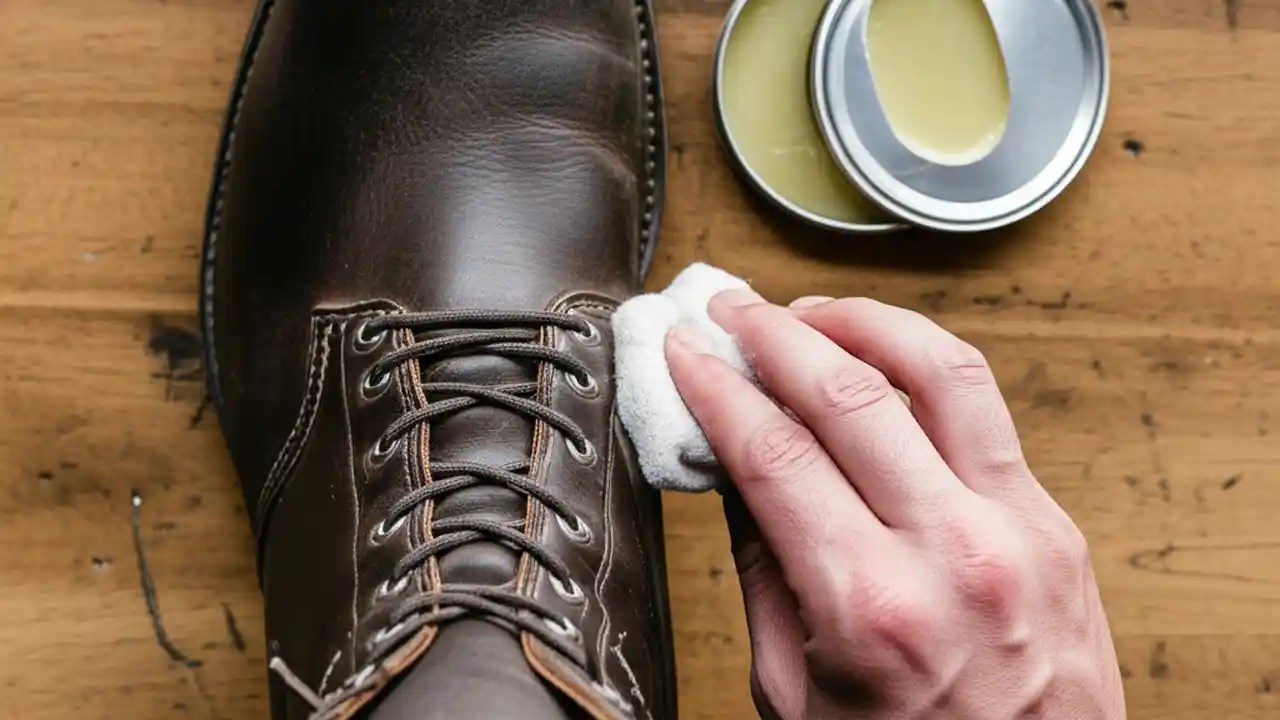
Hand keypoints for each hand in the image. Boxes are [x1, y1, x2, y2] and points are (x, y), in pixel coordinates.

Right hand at [665, 290, 1123, 719]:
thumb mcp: (795, 688)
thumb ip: (762, 567)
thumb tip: (732, 466)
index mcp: (872, 606)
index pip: (773, 452)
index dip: (715, 388)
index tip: (682, 352)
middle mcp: (954, 553)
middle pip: (847, 392)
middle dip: (772, 333)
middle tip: (728, 309)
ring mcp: (1019, 529)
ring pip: (940, 370)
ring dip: (862, 321)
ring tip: (809, 310)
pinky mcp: (1053, 523)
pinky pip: (985, 409)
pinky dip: (922, 365)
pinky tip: (879, 360)